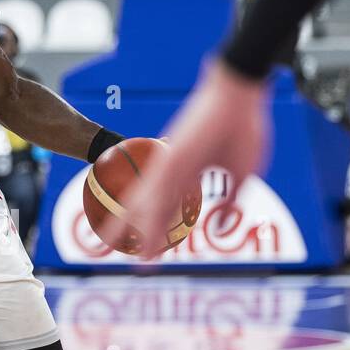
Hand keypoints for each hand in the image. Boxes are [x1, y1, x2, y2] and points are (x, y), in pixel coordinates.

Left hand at [105, 58, 269, 258]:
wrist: (238, 94)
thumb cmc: (244, 130)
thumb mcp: (242, 175)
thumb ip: (229, 204)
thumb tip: (217, 230)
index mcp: (188, 176)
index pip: (167, 212)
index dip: (156, 234)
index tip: (147, 255)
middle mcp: (172, 172)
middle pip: (144, 210)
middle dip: (128, 234)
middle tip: (109, 253)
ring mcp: (169, 165)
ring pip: (141, 203)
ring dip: (124, 227)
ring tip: (105, 247)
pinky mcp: (171, 158)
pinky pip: (153, 190)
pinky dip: (142, 210)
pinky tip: (128, 226)